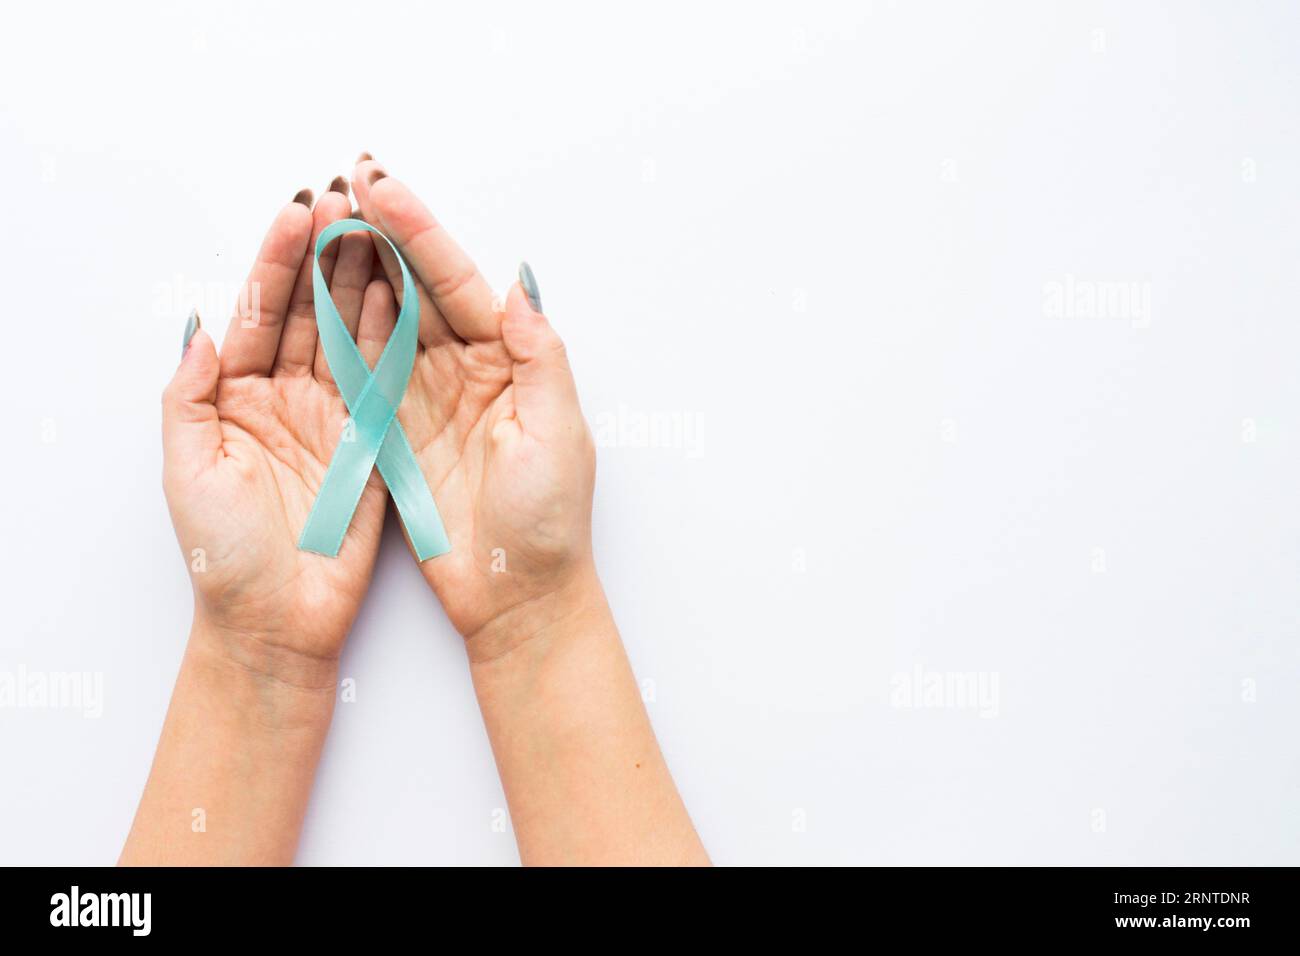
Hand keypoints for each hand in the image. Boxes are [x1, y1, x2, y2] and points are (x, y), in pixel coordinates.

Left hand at [161, 181, 396, 670]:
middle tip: (348, 201)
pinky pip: (383, 377)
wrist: (279, 621)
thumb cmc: (224, 555)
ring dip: (361, 280)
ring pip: (347, 333)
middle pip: (305, 311)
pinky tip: (402, 292)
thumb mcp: (188, 469)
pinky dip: (393, 334)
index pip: (257, 313)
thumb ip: (190, 395)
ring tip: (379, 228)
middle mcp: (283, 398)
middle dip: (325, 255)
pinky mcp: (371, 440)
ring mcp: (331, 416)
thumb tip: (204, 325)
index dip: (278, 261)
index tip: (299, 213)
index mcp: (233, 398)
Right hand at [349, 159, 597, 656]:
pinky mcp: (395, 431)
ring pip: (384, 318)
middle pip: (418, 287)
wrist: (515, 596)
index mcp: (511, 360)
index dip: (420, 233)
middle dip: (382, 233)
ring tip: (320, 218)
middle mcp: (468, 369)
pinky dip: (339, 332)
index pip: (458, 282)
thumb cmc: (547, 522)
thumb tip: (518, 286)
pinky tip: (314, 294)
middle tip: (344, 180)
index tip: (381, 189)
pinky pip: (361, 371)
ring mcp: (427, 397)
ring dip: (354, 270)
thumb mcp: (557, 435)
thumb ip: (541, 357)